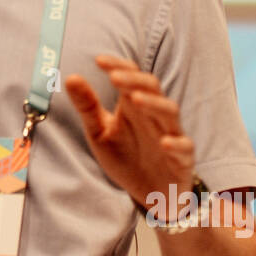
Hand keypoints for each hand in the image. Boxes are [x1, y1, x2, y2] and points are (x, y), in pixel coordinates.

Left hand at [63, 55, 193, 218]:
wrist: (150, 194)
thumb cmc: (126, 157)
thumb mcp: (100, 132)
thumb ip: (87, 107)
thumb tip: (70, 77)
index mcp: (134, 105)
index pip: (130, 77)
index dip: (118, 66)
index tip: (99, 61)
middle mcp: (154, 115)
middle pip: (152, 88)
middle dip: (134, 80)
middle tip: (113, 77)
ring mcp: (171, 135)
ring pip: (170, 112)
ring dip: (154, 104)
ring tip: (135, 100)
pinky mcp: (182, 160)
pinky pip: (184, 148)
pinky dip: (176, 144)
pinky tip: (164, 142)